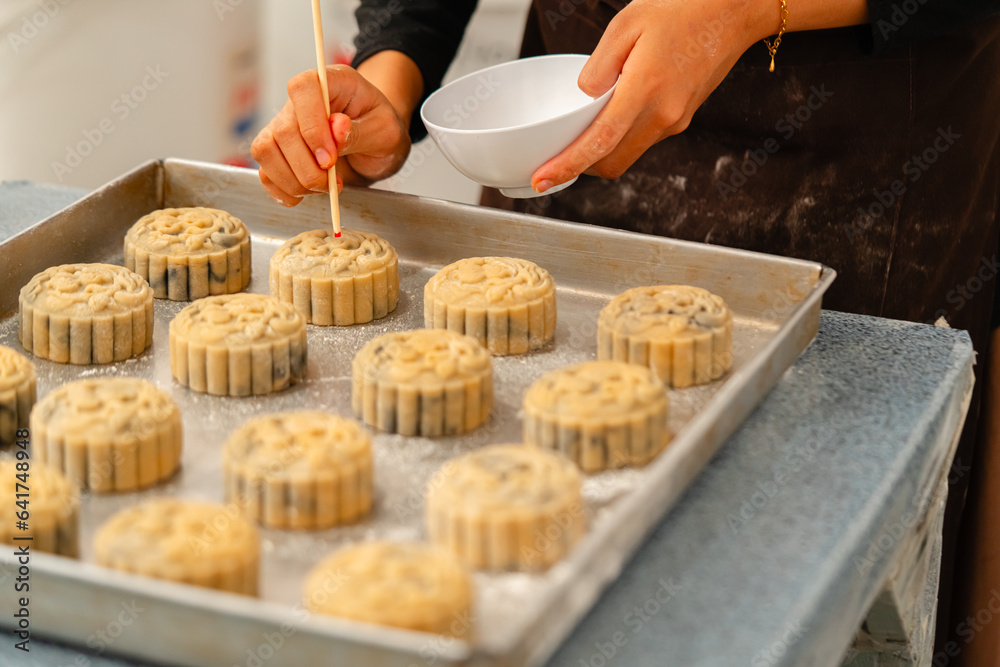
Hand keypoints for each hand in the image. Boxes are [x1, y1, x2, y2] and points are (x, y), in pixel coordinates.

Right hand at [251, 65, 410, 206]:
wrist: (376, 146)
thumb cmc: (382, 131)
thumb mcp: (386, 132)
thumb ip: (360, 131)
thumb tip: (336, 127)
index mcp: (331, 82)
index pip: (303, 89)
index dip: (312, 127)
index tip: (329, 159)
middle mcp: (300, 100)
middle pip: (282, 130)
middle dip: (307, 167)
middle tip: (334, 181)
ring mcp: (283, 124)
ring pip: (266, 151)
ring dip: (294, 181)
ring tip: (323, 186)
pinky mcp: (278, 151)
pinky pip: (265, 171)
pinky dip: (283, 191)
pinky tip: (307, 193)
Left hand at [530, 0, 771, 192]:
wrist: (732, 14)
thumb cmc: (683, 10)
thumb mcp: (628, 24)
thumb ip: (599, 65)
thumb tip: (584, 97)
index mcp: (646, 90)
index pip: (600, 141)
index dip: (568, 165)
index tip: (543, 180)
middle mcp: (662, 115)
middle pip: (611, 162)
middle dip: (580, 169)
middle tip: (553, 163)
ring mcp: (674, 122)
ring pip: (627, 155)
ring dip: (600, 155)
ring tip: (579, 138)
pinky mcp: (680, 122)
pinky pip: (642, 141)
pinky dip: (620, 141)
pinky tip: (611, 119)